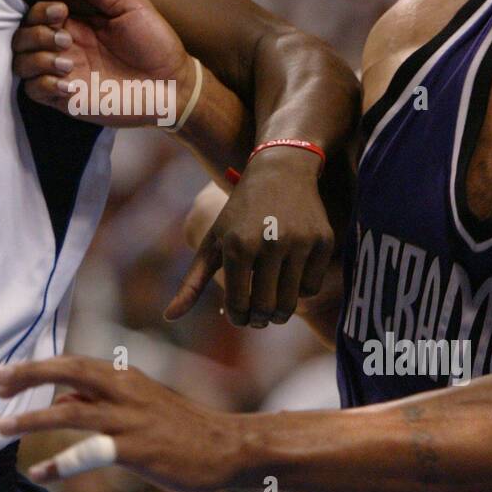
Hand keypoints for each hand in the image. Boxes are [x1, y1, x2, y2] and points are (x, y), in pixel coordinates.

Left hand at [0, 356, 241, 491]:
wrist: (225, 446)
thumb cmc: (179, 426)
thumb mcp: (138, 403)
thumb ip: (99, 402)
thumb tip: (59, 404)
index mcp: (125, 375)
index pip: (72, 363)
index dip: (36, 367)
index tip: (5, 375)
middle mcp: (125, 390)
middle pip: (69, 372)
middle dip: (30, 375)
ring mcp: (131, 419)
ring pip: (73, 412)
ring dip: (34, 419)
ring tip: (3, 427)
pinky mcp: (137, 449)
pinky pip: (90, 454)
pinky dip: (61, 463)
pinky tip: (40, 473)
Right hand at [13, 0, 194, 127]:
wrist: (172, 83)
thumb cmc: (156, 43)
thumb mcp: (131, 7)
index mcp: (77, 24)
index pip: (37, 13)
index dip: (41, 11)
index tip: (62, 11)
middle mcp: (65, 48)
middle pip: (21, 38)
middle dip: (36, 35)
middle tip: (67, 41)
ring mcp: (64, 74)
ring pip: (21, 65)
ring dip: (38, 60)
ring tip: (68, 64)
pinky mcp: (67, 100)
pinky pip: (34, 92)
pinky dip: (44, 86)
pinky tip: (70, 85)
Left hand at [167, 147, 333, 327]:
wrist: (281, 171)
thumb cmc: (239, 213)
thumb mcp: (213, 242)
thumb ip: (191, 283)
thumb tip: (169, 318)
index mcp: (238, 246)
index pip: (238, 305)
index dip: (238, 318)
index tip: (239, 316)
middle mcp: (269, 243)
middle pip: (266, 309)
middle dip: (260, 320)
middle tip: (258, 317)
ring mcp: (299, 242)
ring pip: (291, 303)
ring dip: (280, 312)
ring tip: (272, 307)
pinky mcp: (323, 241)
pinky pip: (312, 287)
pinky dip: (301, 291)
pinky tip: (291, 279)